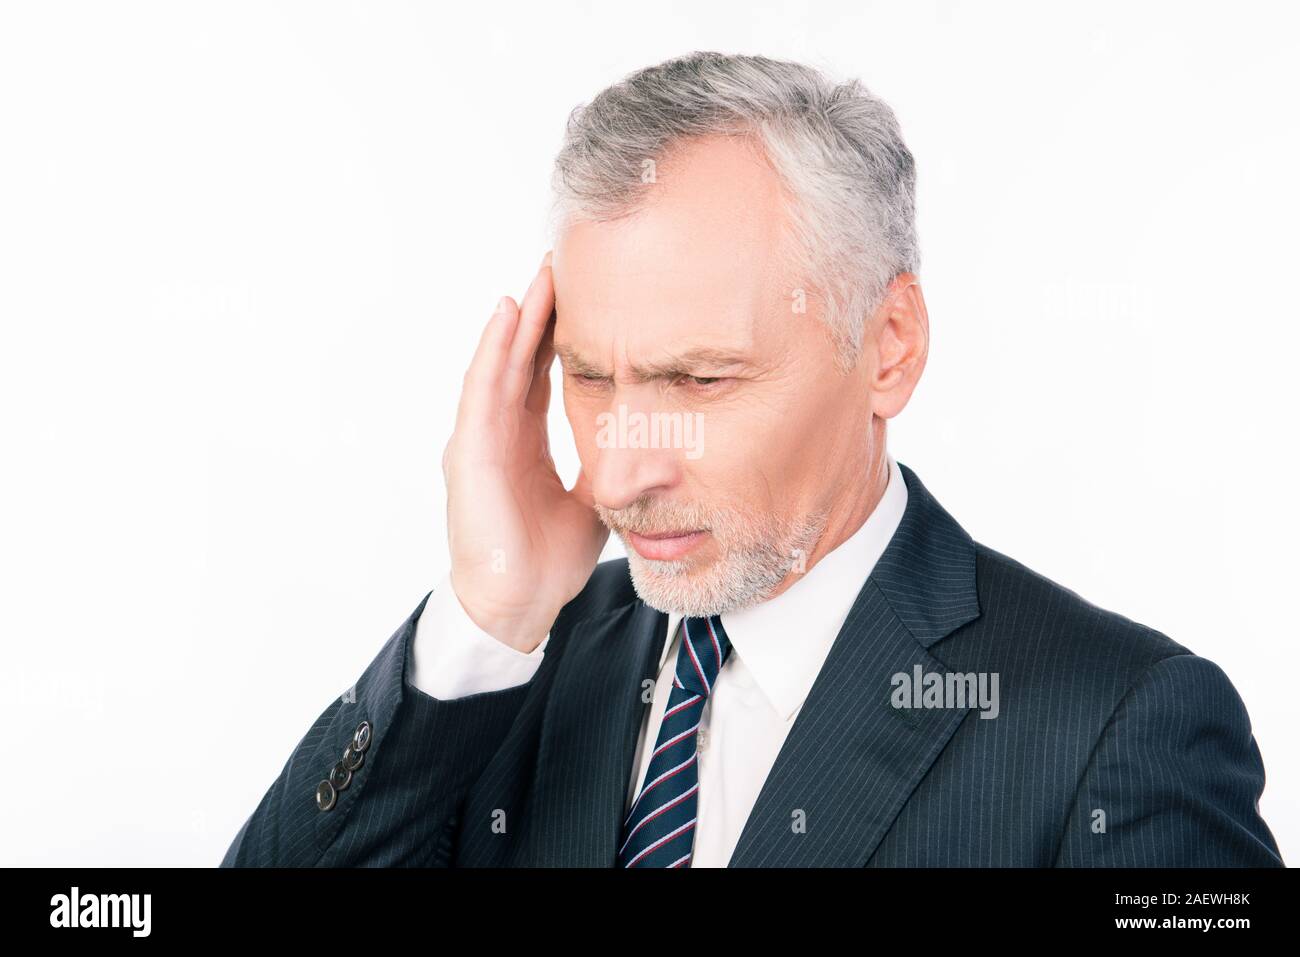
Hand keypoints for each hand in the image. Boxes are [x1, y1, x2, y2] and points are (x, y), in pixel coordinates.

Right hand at [441, 252, 608, 651]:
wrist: (519, 604)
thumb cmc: (546, 560)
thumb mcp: (591, 500)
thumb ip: (606, 468)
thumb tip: (645, 447)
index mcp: (523, 441)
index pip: (540, 373)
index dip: (559, 334)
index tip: (585, 296)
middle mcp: (497, 433)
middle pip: (519, 358)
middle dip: (541, 312)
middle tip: (564, 265)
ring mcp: (479, 440)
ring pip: (499, 363)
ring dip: (518, 319)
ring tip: (539, 276)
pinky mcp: (469, 454)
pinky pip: (481, 391)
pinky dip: (493, 351)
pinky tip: (508, 316)